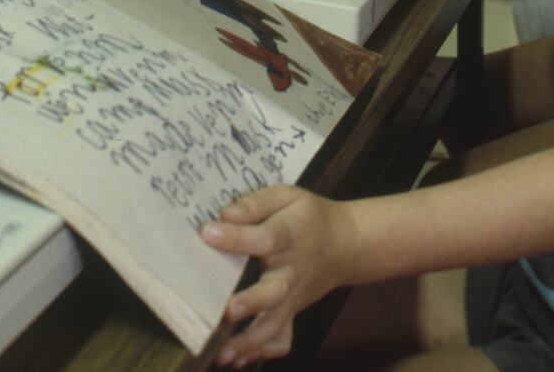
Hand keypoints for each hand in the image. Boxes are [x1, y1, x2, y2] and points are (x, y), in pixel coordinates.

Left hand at [199, 185, 356, 366]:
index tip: (207, 232)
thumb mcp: (287, 197)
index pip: (264, 238)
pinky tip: (236, 359)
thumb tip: (224, 216)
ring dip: (250, 341)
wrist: (346, 244)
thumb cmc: (308, 217)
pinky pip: (282, 339)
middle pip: (273, 292)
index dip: (236, 237)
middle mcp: (291, 272)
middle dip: (251, 303)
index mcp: (289, 236)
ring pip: (275, 325)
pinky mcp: (292, 313)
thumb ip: (255, 204)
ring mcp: (293, 298)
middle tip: (227, 310)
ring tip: (223, 354)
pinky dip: (262, 351)